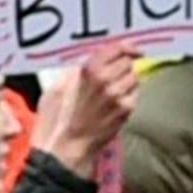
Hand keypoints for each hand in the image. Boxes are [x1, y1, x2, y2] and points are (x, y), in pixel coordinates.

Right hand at [33, 44, 139, 175]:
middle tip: (116, 72)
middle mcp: (107, 81)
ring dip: (128, 80)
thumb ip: (76, 71)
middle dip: (124, 65)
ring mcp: (118, 97)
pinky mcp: (125, 111)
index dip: (127, 47)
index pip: (117, 49)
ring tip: (115, 88)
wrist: (66, 145)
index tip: (133, 49)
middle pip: (128, 63)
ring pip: (134, 78)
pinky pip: (135, 95)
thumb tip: (90, 61)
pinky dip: (129, 95)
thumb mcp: (58, 86)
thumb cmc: (57, 118)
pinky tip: (117, 102)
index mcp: (89, 70)